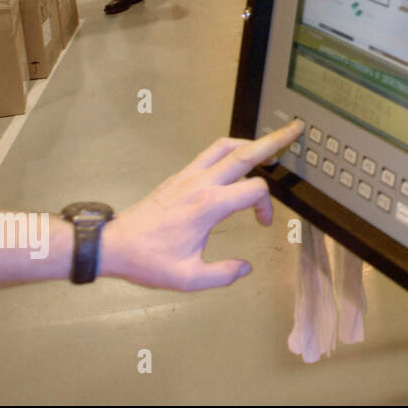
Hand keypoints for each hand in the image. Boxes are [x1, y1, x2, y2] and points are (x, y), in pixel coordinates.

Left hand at [99, 120, 302, 290]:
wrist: (112, 244)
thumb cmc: (148, 260)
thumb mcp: (188, 278)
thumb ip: (222, 274)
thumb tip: (246, 268)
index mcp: (208, 205)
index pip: (255, 191)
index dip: (267, 207)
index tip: (262, 224)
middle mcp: (201, 183)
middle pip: (245, 153)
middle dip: (273, 140)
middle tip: (295, 130)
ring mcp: (188, 176)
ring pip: (225, 146)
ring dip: (250, 142)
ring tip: (269, 146)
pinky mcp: (179, 177)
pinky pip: (210, 153)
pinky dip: (231, 150)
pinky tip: (237, 159)